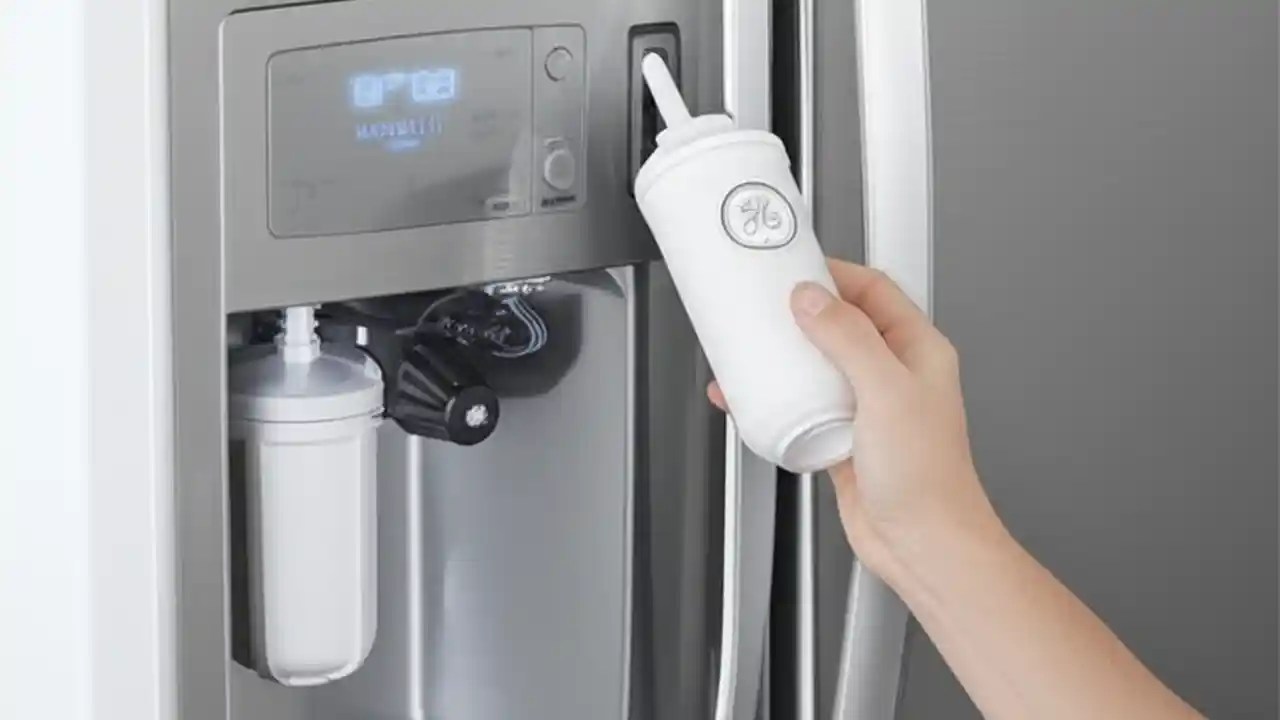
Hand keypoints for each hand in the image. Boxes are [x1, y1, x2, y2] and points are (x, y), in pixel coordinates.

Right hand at [709, 259, 1004, 587]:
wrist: (923, 544)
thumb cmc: (928, 477)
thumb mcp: (887, 391)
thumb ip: (848, 338)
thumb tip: (811, 298)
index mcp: (918, 349)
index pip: (873, 290)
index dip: (834, 273)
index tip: (795, 268)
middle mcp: (894, 374)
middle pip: (839, 324)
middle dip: (799, 314)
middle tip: (762, 307)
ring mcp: (867, 407)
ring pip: (817, 366)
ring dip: (783, 357)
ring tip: (748, 349)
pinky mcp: (842, 438)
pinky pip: (804, 405)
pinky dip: (777, 398)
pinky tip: (752, 399)